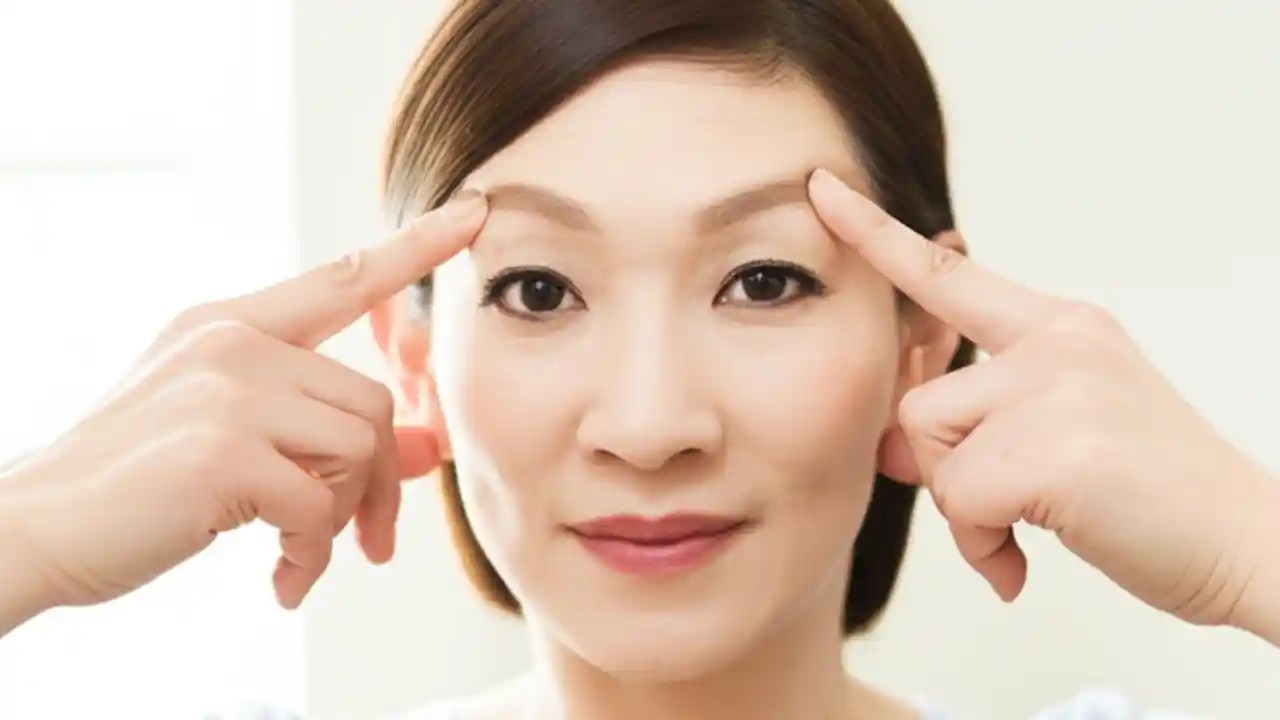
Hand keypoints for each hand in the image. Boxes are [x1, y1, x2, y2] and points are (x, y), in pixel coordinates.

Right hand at [0, 191, 487, 623]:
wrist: (31, 526)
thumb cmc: (133, 484)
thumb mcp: (234, 440)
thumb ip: (322, 428)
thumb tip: (427, 444)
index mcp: (230, 324)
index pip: (342, 278)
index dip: (418, 247)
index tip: (475, 212)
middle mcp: (233, 341)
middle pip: (371, 403)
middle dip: (380, 484)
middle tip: (369, 538)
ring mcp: (228, 390)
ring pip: (359, 448)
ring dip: (341, 518)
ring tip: (302, 551)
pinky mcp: (224, 450)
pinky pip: (320, 505)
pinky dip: (313, 554)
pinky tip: (282, 578)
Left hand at [807, 169, 1279, 636]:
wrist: (1251, 543)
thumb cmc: (1154, 494)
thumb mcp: (1063, 430)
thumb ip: (979, 422)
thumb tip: (891, 447)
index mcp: (1059, 328)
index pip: (947, 274)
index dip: (875, 236)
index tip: (822, 190)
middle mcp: (1056, 342)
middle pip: (921, 402)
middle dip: (943, 470)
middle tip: (997, 507)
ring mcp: (1059, 389)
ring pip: (935, 452)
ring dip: (966, 511)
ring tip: (1029, 528)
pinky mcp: (1058, 449)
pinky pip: (960, 500)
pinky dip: (982, 543)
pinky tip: (1026, 559)